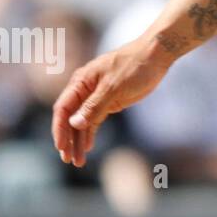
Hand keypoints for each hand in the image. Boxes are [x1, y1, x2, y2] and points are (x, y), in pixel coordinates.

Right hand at [51, 39, 171, 166]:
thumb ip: (94, 105)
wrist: (156, 55)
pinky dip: (90, 133)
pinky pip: (94, 120)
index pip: (63, 109)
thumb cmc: (134, 66)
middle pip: (70, 118)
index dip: (59, 129)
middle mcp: (84, 90)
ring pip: (82, 122)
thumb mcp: (114, 86)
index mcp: (81, 82)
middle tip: (68, 160)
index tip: (61, 147)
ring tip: (78, 161)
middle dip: (68, 140)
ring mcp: (96, 96)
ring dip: (79, 140)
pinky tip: (88, 147)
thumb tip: (75, 123)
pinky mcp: (109, 101)